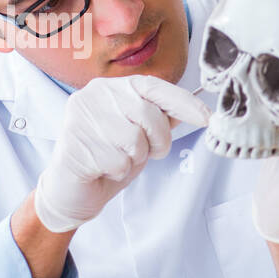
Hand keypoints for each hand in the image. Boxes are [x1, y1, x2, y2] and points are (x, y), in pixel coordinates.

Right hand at [33, 74, 210, 232]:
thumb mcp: (139, 135)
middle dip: (157, 141)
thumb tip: (195, 110)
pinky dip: (117, 172)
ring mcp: (82, 117)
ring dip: (134, 159)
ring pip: (134, 140)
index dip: (183, 102)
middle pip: (148, 114)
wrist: (71, 191)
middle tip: (145, 153)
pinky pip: (118, 161)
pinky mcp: (75, 143)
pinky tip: (102, 169)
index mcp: (110, 88)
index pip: (153, 86)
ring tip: (116, 159)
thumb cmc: (107, 159)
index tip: (207, 117)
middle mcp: (93, 95)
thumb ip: (159, 119)